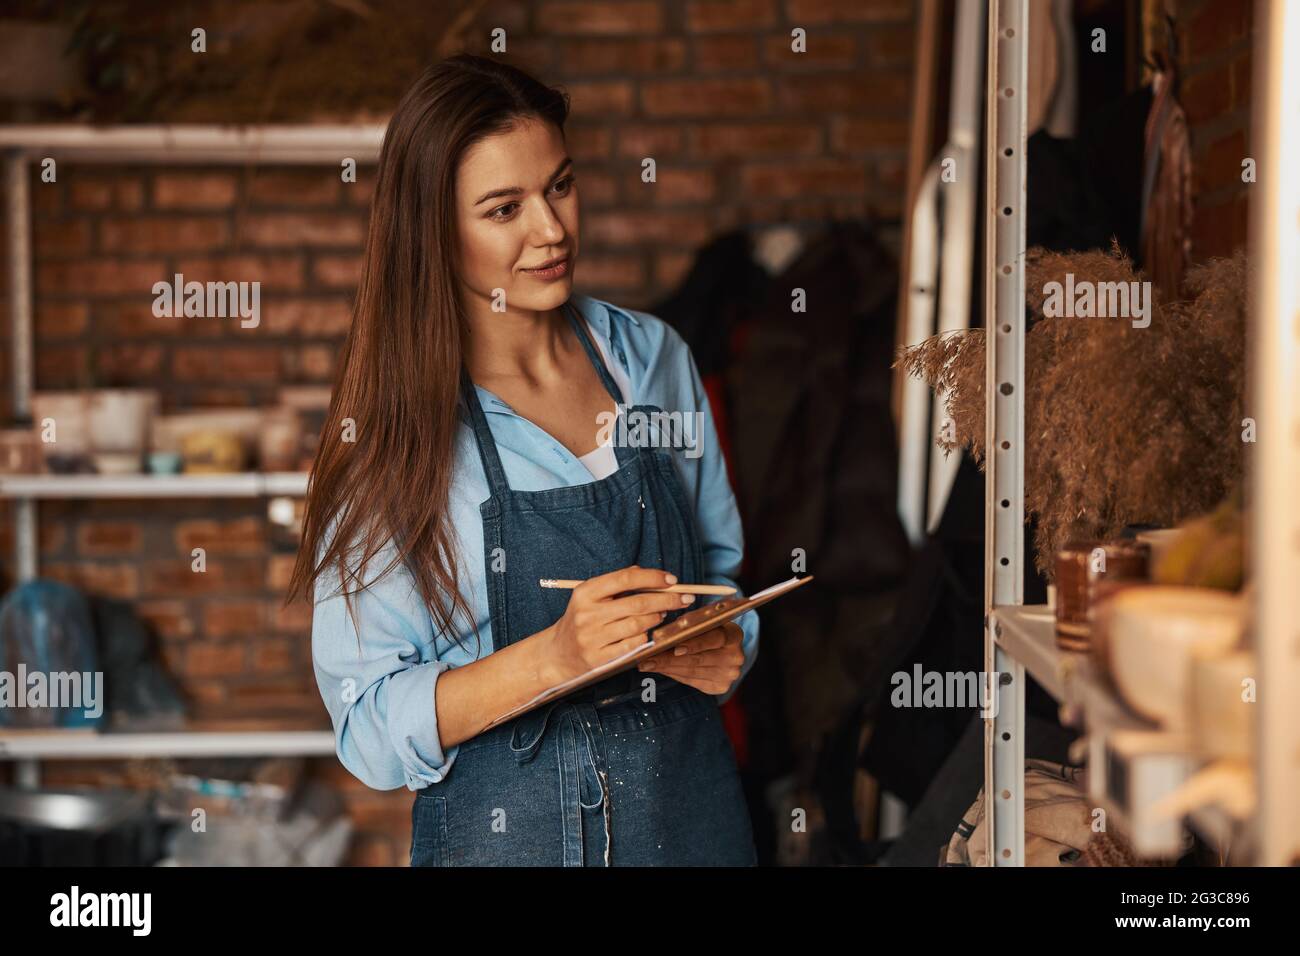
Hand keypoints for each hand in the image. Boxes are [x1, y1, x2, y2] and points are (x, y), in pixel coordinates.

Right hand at [546, 566, 695, 681]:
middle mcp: (588, 614)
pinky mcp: (599, 658)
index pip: (626, 578)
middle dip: (667, 599)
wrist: (557, 653)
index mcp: (586, 592)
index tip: (672, 579)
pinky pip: (634, 645)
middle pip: (638, 603)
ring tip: (661, 614)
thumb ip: (616, 584)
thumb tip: (647, 574)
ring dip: (657, 618)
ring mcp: (593, 637)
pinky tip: (646, 632)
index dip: (653, 577)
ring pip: (639, 625)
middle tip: (684, 598)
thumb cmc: (582, 619)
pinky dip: (645, 637)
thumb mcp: (591, 596)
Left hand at [637, 620, 743, 695]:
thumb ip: (690, 625)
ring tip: (646, 664)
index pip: (715, 638)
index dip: (695, 644)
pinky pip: (691, 680)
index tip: (675, 647)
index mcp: (734, 635)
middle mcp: (735, 657)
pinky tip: (658, 669)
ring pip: (691, 672)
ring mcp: (728, 675)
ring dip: (666, 668)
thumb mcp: (705, 621)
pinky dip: (672, 674)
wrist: (725, 649)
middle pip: (698, 659)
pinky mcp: (719, 687)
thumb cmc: (708, 629)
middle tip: (647, 657)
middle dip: (669, 658)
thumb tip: (663, 635)